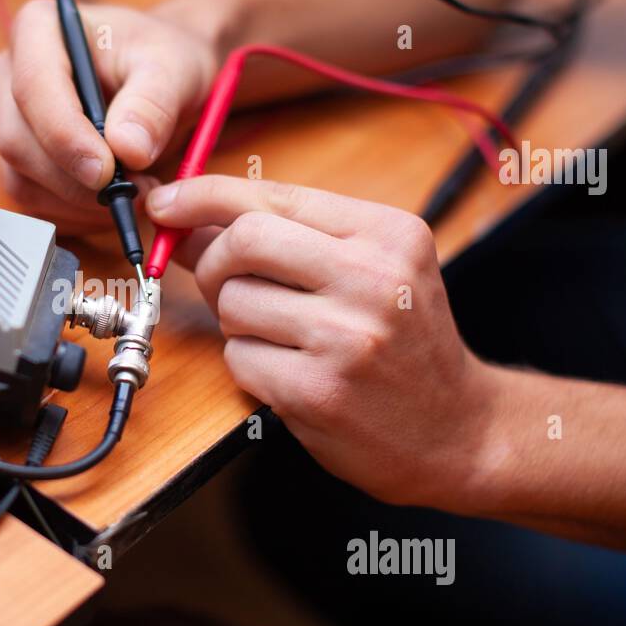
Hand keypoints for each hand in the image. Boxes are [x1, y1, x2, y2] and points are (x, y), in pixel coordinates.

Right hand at [0, 0, 218, 231]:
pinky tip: (114, 202)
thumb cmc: (164, 62)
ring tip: (136, 194)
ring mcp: (10, 120)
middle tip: (137, 190)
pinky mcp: (20, 161)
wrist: (164, 83)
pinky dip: (78, 215)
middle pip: (20, 142)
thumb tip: (127, 149)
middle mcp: (11, 73)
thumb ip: (154, 103)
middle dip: (77, 180)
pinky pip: (35, 202)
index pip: (33, 88)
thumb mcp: (175, 69)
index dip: (65, 137)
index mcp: (39, 30)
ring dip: (81, 203)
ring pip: (24, 180)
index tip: (106, 172)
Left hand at [145, 176, 503, 507]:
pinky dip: (248, 365)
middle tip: (224, 284)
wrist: (459, 430)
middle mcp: (373, 278)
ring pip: (233, 303)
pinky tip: (289, 374)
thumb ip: (288, 237)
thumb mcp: (372, 269)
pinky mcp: (319, 390)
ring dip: (237, 323)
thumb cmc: (405, 343)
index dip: (203, 195)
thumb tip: (188, 216)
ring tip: (282, 338)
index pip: (271, 196)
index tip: (166, 202)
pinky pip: (239, 358)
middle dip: (213, 262)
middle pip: (243, 241)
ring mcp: (347, 337)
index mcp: (388, 233)